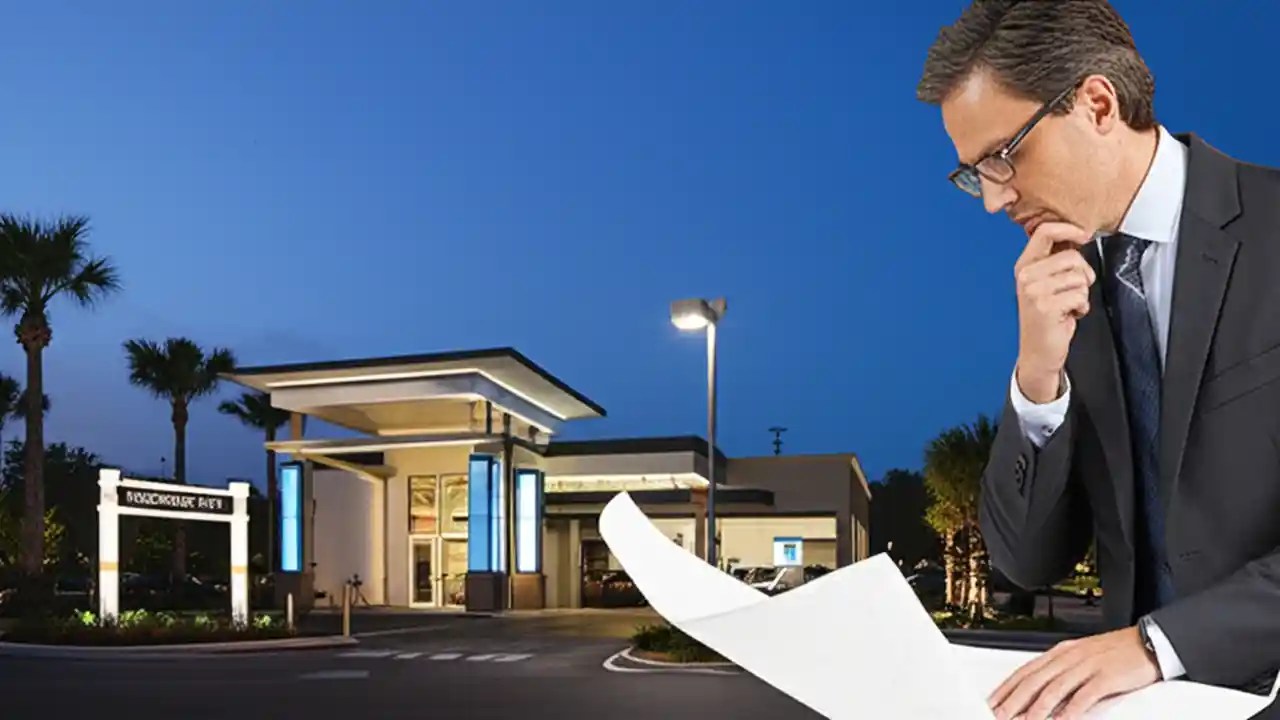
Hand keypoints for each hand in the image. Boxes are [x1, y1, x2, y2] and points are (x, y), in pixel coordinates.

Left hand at [988, 626, 1160, 719]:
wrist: (1148, 642)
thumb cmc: (1116, 653)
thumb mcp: (1081, 658)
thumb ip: (1061, 673)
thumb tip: (1039, 693)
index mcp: (1061, 652)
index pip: (1026, 670)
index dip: (1007, 687)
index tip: (992, 702)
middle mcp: (1069, 657)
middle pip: (1034, 681)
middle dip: (1013, 700)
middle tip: (999, 715)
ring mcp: (1087, 666)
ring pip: (1054, 689)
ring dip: (1036, 708)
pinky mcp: (1105, 677)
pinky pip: (1083, 697)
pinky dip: (1070, 711)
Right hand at [1013, 222, 1095, 402]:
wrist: (1038, 352)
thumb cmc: (1047, 318)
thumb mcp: (1045, 284)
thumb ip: (1056, 260)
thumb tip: (1078, 236)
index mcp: (1024, 266)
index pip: (1044, 232)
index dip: (1069, 229)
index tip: (1084, 234)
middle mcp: (1026, 276)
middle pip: (1071, 256)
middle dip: (1083, 273)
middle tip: (1075, 289)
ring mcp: (1034, 291)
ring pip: (1078, 277)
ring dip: (1082, 293)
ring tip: (1069, 305)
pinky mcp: (1046, 306)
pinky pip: (1080, 295)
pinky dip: (1082, 307)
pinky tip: (1070, 315)